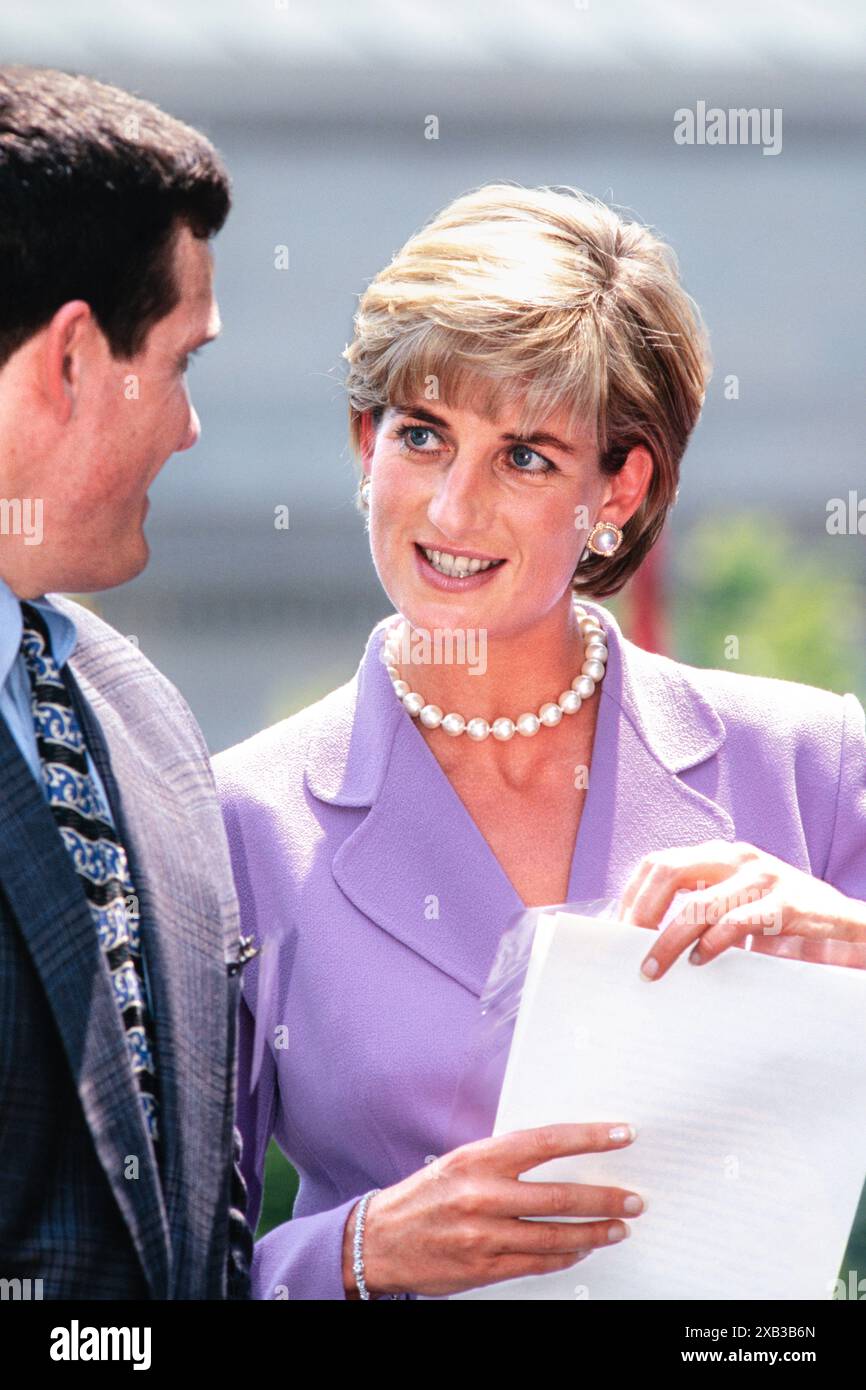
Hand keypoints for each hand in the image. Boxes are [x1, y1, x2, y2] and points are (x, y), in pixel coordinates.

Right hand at [341, 1122, 643, 1298]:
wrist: (379, 1240)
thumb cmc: (423, 1197)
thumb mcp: (461, 1163)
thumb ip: (505, 1160)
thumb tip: (558, 1154)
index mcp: (478, 1159)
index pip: (545, 1142)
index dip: (588, 1138)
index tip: (620, 1134)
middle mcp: (482, 1195)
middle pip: (559, 1195)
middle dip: (604, 1197)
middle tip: (632, 1198)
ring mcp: (484, 1235)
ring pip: (555, 1234)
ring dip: (594, 1231)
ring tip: (618, 1227)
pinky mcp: (484, 1267)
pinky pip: (537, 1262)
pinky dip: (565, 1256)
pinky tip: (582, 1249)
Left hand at [618, 838, 865, 980]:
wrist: (844, 925)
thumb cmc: (779, 918)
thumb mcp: (733, 905)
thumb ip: (697, 911)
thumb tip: (642, 938)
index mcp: (718, 854)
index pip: (658, 863)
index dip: (633, 895)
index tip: (618, 930)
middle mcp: (736, 858)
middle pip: (669, 872)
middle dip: (642, 912)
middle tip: (628, 947)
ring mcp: (762, 877)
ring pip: (698, 904)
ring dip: (669, 940)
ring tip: (655, 968)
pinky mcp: (786, 904)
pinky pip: (737, 922)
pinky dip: (712, 944)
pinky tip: (700, 960)